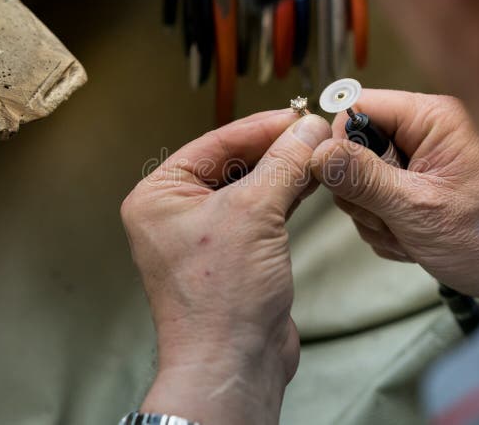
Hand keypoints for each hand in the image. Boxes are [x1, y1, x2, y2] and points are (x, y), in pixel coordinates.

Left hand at [121, 110, 330, 424]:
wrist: (233, 364)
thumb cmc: (221, 300)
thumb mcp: (253, 214)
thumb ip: (282, 164)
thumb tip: (308, 129)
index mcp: (160, 195)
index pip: (216, 142)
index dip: (262, 127)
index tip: (300, 115)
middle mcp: (177, 213)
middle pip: (233, 162)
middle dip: (276, 148)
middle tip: (314, 132)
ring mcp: (206, 236)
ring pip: (250, 187)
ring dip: (284, 170)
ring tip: (318, 152)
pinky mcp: (235, 255)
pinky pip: (262, 212)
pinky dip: (287, 196)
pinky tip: (310, 181)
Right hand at [312, 90, 478, 296]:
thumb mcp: (416, 207)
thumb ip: (363, 178)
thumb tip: (317, 153)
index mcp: (430, 119)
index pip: (357, 107)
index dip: (341, 143)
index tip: (345, 181)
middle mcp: (422, 134)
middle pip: (352, 149)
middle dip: (362, 193)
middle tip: (393, 217)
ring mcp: (415, 164)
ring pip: (358, 183)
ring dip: (375, 217)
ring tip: (409, 233)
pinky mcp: (411, 191)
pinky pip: (372, 204)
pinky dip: (385, 229)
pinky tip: (412, 240)